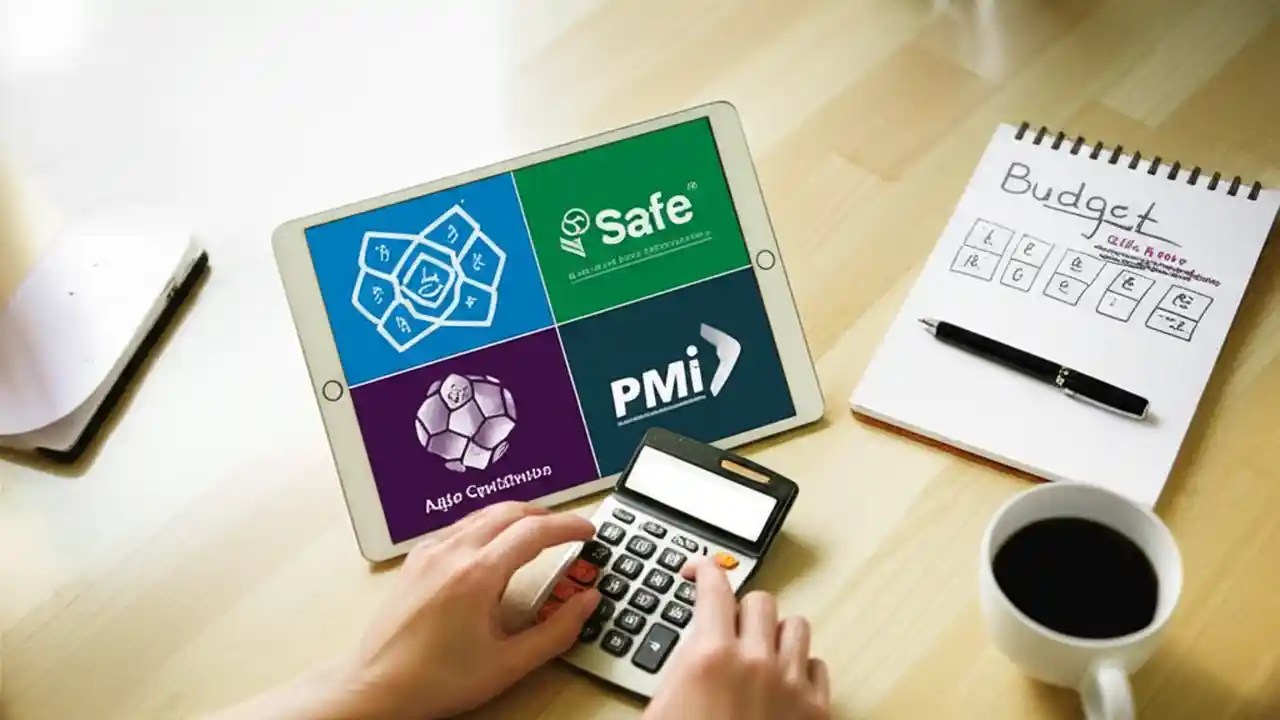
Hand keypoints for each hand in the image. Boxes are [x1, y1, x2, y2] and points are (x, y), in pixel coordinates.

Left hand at [340, 502, 598, 718]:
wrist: (375, 689)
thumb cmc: (434, 681)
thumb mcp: (509, 664)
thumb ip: (557, 631)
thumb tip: (586, 602)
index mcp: (477, 575)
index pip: (534, 532)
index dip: (568, 527)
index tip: (588, 532)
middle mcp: (451, 553)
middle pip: (510, 511)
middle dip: (546, 516)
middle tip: (569, 531)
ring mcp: (429, 552)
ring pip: (483, 514)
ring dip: (517, 518)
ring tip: (538, 535)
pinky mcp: (416, 560)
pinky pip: (460, 527)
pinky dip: (488, 526)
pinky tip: (496, 547)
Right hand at [643, 559, 829, 719]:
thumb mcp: (661, 711)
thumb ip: (679, 670)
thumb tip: (688, 653)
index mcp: (710, 657)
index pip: (715, 588)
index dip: (705, 569)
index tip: (701, 569)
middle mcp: (755, 662)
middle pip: (760, 601)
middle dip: (742, 608)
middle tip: (729, 623)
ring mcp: (791, 684)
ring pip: (796, 627)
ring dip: (777, 633)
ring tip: (761, 649)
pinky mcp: (816, 711)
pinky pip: (819, 666)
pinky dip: (803, 668)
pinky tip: (786, 680)